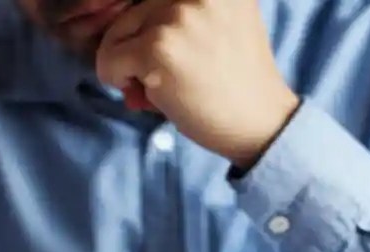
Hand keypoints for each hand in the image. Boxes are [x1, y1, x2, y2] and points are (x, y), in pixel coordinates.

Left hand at [96, 0, 299, 169]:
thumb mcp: (220, 21)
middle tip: (165, 75)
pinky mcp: (157, 47)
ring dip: (128, 64)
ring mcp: (177, 17)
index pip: (152, 1)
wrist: (260, 122)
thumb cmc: (236, 79)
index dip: (153, 27)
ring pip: (117, 34)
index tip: (172, 50)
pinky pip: (109, 60)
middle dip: (137, 45)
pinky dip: (116, 80)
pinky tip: (147, 95)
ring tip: (162, 85)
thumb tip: (110, 16)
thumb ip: (182, 10)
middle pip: (134, 11)